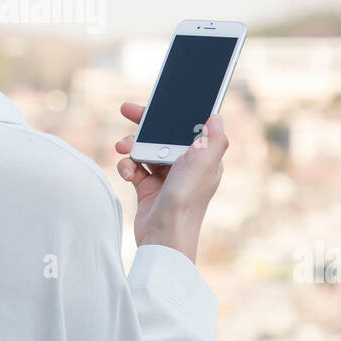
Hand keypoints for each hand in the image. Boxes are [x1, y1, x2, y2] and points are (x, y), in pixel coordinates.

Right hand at [114, 102, 227, 261]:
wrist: (164, 238)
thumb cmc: (186, 202)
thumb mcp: (204, 166)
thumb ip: (213, 140)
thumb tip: (217, 117)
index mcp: (202, 158)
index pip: (188, 127)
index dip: (173, 113)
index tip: (159, 102)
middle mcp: (185, 166)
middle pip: (163, 135)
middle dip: (145, 124)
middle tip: (128, 110)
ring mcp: (166, 177)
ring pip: (145, 149)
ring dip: (131, 146)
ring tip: (122, 148)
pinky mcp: (148, 188)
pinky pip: (134, 168)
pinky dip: (127, 167)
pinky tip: (126, 173)